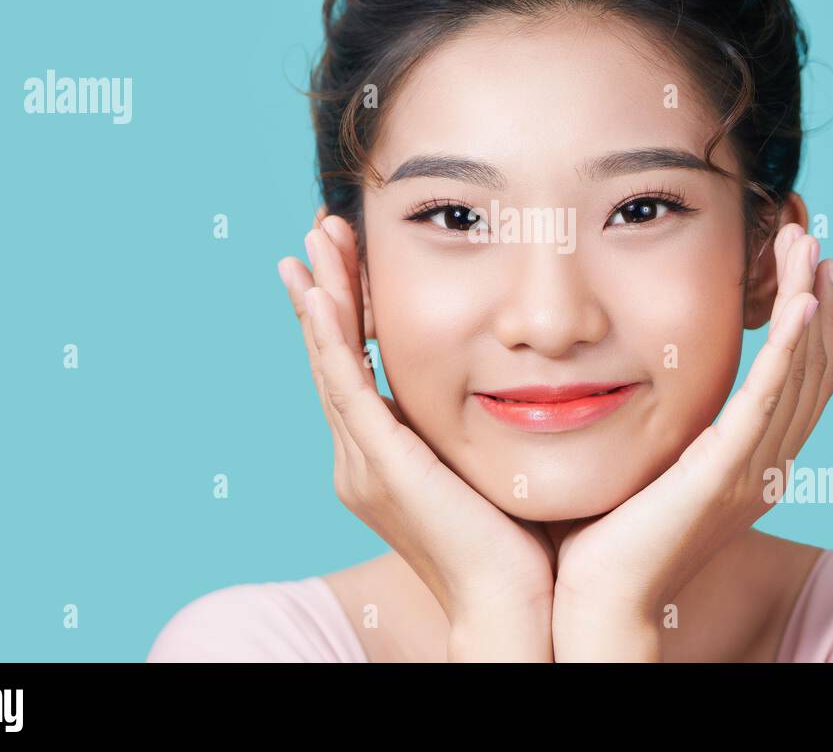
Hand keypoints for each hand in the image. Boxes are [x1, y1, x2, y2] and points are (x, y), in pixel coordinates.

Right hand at [277, 209, 558, 658]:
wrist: (513, 605)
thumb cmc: (517, 541)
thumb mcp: (488, 459)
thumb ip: (480, 419)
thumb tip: (515, 375)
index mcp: (383, 456)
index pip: (356, 366)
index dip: (348, 308)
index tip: (349, 254)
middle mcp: (360, 456)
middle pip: (332, 355)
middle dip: (326, 287)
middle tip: (322, 227)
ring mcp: (363, 460)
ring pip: (331, 362)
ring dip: (322, 296)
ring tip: (316, 239)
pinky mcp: (379, 463)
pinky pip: (346, 388)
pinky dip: (330, 338)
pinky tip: (321, 294)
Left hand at [548, 222, 832, 658]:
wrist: (601, 601)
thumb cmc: (608, 537)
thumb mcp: (648, 464)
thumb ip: (664, 423)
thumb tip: (635, 371)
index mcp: (750, 465)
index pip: (798, 383)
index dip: (812, 326)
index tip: (807, 271)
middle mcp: (764, 467)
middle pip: (813, 370)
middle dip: (817, 300)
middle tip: (811, 239)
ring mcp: (750, 471)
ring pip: (800, 375)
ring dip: (810, 307)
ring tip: (808, 248)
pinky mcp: (724, 474)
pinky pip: (767, 403)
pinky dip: (791, 352)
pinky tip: (803, 306)